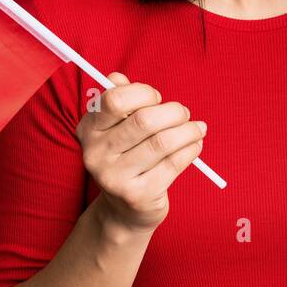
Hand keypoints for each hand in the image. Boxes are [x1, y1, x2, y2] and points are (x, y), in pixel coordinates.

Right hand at [76, 72, 206, 233]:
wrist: (124, 209)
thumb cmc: (127, 156)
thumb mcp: (117, 128)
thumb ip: (118, 100)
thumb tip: (117, 77)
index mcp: (88, 130)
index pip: (115, 100)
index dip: (143, 93)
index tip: (157, 98)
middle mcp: (96, 154)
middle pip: (144, 121)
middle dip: (173, 112)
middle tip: (184, 113)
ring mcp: (115, 178)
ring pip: (163, 142)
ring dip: (188, 131)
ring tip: (198, 128)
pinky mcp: (138, 195)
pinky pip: (173, 164)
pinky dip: (191, 150)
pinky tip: (195, 145)